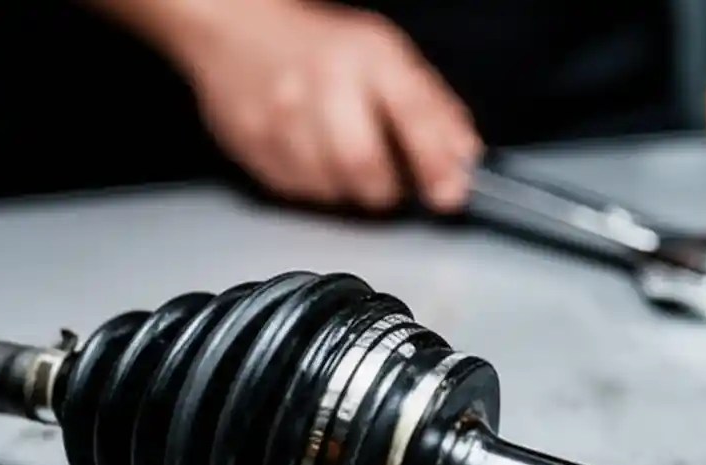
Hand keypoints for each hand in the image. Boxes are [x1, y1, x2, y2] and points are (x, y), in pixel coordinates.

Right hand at [171, 1, 480, 211]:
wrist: (239, 29)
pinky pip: (299, 192)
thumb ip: (433, 108)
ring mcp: (281, 115)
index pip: (413, 115)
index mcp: (367, 56)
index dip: (436, 163)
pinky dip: (318, 186)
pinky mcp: (253, 144)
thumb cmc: (323, 47)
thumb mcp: (389, 58)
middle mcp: (323, 82)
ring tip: (347, 159)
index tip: (449, 194)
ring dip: (351, 190)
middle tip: (391, 183)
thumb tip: (466, 157)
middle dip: (387, 189)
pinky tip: (315, 157)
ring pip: (331, 188)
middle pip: (363, 165)